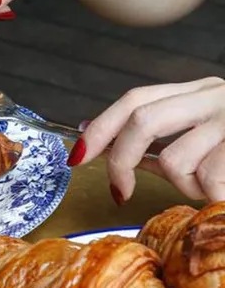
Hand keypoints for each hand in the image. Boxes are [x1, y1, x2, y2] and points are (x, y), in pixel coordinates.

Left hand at [76, 77, 224, 202]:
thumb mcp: (207, 138)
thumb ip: (164, 145)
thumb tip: (111, 153)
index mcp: (199, 92)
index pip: (136, 99)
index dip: (100, 127)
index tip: (77, 156)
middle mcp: (214, 96)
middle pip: (142, 120)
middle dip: (121, 161)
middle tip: (121, 192)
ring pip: (173, 160)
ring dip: (186, 186)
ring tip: (213, 188)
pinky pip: (208, 179)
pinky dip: (212, 195)